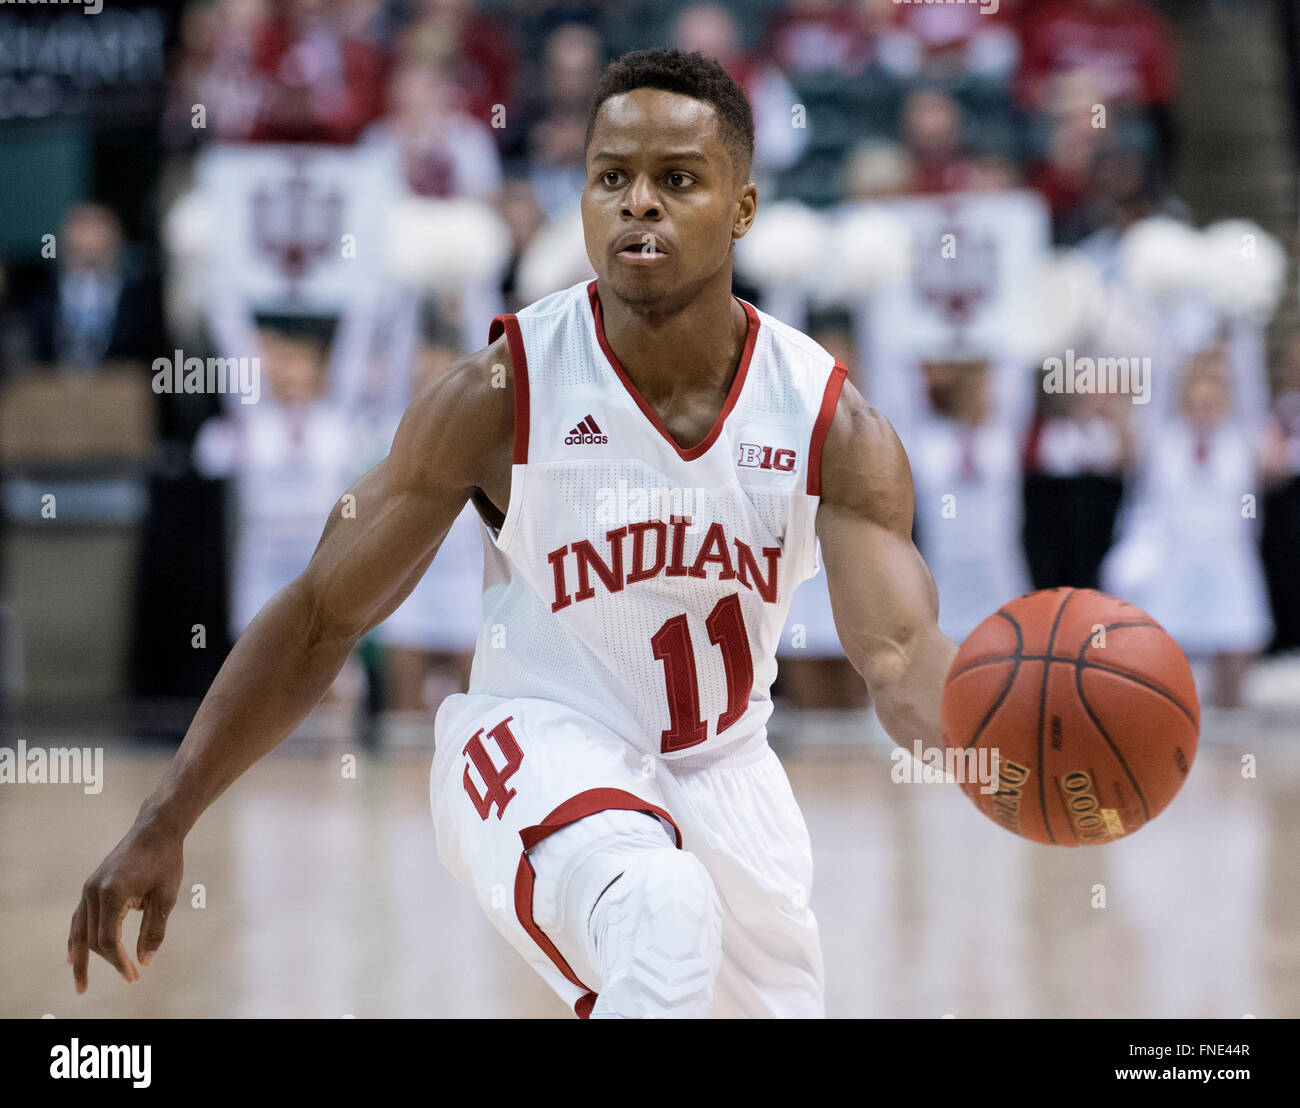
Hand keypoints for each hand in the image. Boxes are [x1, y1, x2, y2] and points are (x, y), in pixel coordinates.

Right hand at [67, 814, 182, 993]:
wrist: (155, 829)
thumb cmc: (165, 860)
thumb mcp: (166, 896)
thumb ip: (154, 930)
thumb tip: (144, 961)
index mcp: (112, 893)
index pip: (109, 939)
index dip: (120, 961)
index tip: (134, 975)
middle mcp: (93, 892)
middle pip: (94, 938)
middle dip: (111, 961)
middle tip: (131, 978)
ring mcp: (89, 888)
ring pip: (80, 931)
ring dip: (81, 958)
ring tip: (80, 983)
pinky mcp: (92, 886)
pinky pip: (79, 919)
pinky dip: (76, 939)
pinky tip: (72, 957)